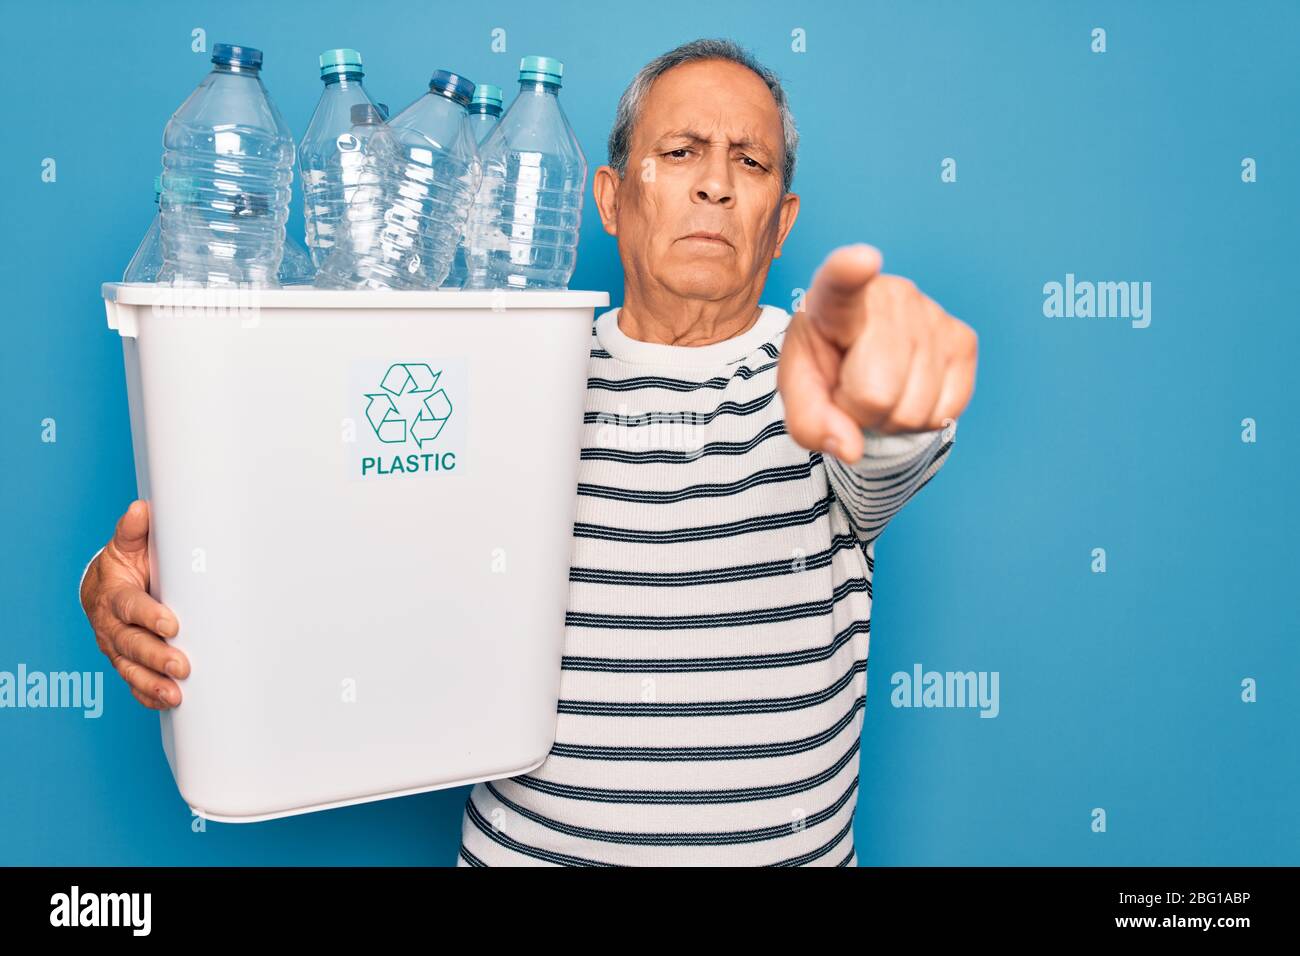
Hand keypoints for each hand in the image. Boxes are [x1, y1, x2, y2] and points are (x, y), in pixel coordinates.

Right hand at [80, 500, 188, 709]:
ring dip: (153, 683)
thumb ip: (134, 531)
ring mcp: (118, 648)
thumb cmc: (124, 566)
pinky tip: (167, 703)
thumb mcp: (127, 546)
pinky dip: (147, 695)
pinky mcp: (126, 662)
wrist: (104, 589)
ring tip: (175, 694)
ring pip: (131, 669)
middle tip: (182, 666)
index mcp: (114, 596)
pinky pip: (134, 682)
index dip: (149, 616)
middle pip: (132, 644)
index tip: (172, 624)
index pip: (130, 608)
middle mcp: (112, 626)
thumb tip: (142, 509)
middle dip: (156, 656)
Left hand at [778, 244, 977, 462]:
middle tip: (851, 390)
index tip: (862, 260)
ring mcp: (932, 313)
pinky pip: (946, 412)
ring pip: (912, 411)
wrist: (862, 360)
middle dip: (859, 412)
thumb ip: (809, 422)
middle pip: (876, 394)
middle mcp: (889, 296)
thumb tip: (851, 449)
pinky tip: (908, 390)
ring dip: (890, 418)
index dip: (850, 272)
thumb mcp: (799, 393)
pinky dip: (922, 420)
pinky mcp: (963, 339)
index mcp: (834, 300)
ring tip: (878, 389)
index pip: (841, 283)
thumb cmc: (824, 367)